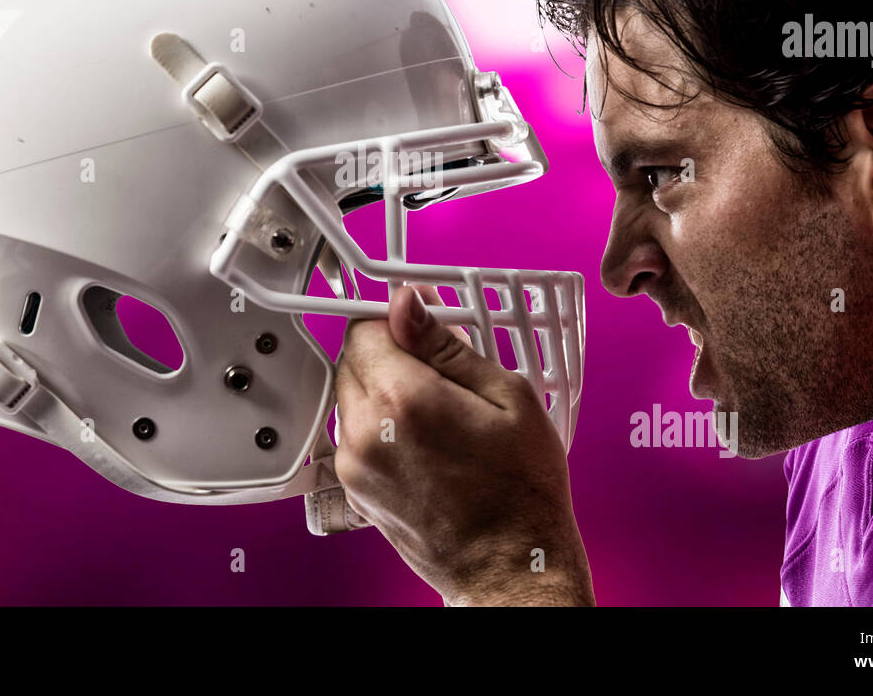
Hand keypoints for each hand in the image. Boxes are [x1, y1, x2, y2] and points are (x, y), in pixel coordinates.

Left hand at [334, 285, 593, 605]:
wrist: (509, 568)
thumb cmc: (521, 491)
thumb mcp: (507, 396)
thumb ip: (446, 344)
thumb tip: (406, 304)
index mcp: (403, 399)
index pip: (365, 328)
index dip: (396, 322)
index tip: (422, 328)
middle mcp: (365, 431)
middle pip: (352, 360)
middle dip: (390, 356)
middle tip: (440, 374)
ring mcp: (355, 466)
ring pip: (351, 398)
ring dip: (383, 392)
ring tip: (437, 414)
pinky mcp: (355, 490)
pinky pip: (354, 436)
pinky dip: (380, 428)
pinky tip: (424, 443)